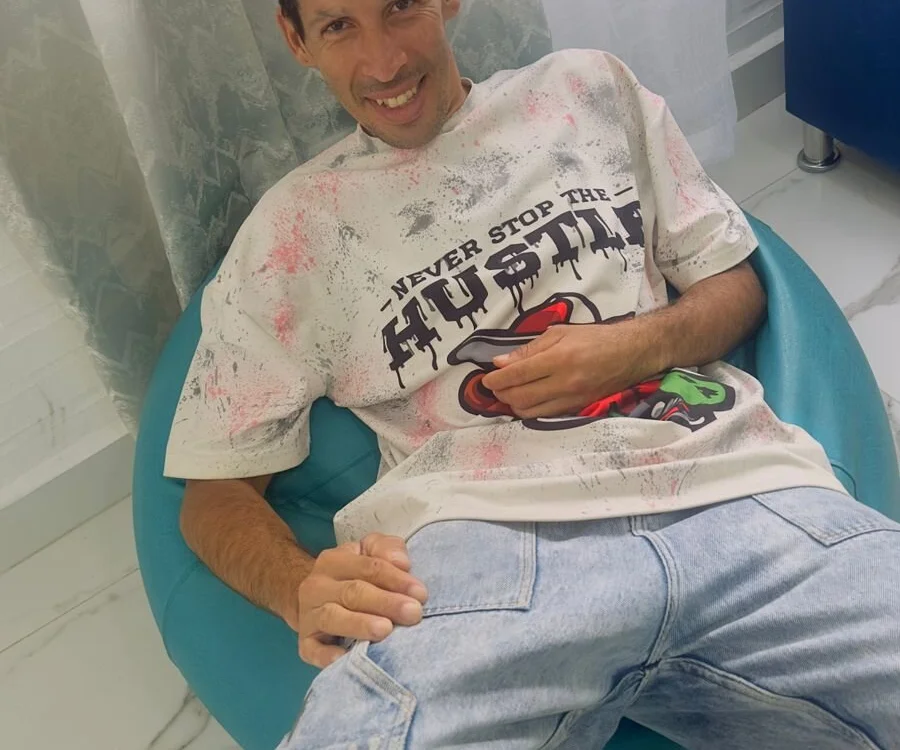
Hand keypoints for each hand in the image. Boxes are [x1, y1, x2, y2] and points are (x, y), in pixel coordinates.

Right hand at [294, 534, 427, 667]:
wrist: (316, 601)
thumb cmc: (354, 576)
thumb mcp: (370, 553)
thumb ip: (387, 549)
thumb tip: (402, 563)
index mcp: (335, 560)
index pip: (369, 567)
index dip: (396, 579)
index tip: (420, 594)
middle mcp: (317, 586)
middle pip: (353, 592)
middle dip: (385, 602)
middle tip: (413, 613)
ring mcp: (309, 615)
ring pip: (333, 617)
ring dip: (360, 624)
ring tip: (385, 630)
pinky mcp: (305, 643)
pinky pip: (313, 650)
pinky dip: (327, 656)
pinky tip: (344, 658)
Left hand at [480, 322, 661, 418]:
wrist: (632, 353)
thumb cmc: (596, 338)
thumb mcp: (561, 333)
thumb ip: (529, 349)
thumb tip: (501, 362)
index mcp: (559, 358)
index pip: (518, 374)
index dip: (497, 380)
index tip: (486, 379)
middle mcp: (564, 382)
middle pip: (520, 397)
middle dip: (502, 394)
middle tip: (495, 386)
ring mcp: (572, 399)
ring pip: (530, 412)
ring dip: (513, 405)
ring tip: (509, 393)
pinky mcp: (577, 408)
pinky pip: (545, 415)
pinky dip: (530, 410)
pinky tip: (527, 400)